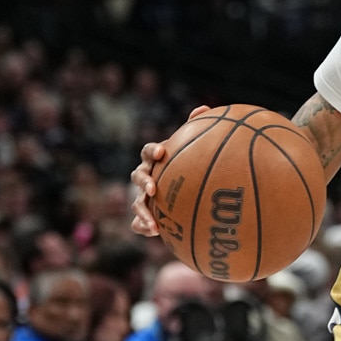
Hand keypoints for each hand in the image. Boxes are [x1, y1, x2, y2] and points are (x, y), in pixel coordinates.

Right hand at [130, 106, 208, 236]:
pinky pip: (137, 223)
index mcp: (154, 159)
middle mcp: (145, 176)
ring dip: (142, 212)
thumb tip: (204, 107)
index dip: (153, 151)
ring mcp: (142, 197)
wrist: (178, 188)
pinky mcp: (143, 215)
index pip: (148, 151)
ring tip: (153, 224)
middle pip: (137, 176)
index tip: (162, 153)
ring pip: (136, 203)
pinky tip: (154, 233)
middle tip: (154, 189)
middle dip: (144, 182)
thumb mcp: (189, 147)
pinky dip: (142, 227)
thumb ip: (194, 129)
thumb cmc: (184, 164)